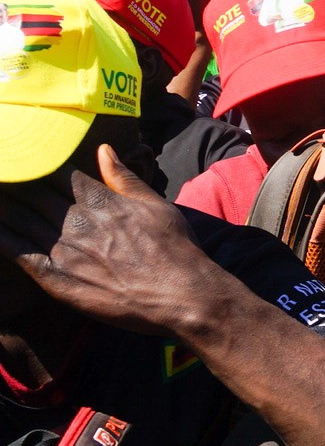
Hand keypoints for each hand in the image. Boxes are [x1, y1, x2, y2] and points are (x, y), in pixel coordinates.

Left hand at [0, 147, 222, 335]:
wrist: (184, 296)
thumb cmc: (176, 250)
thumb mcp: (157, 205)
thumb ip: (124, 178)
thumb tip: (102, 149)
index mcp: (98, 199)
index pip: (54, 171)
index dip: (35, 163)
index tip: (20, 157)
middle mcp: (76, 220)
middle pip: (30, 191)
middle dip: (12, 180)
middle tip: (3, 174)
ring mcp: (63, 249)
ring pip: (17, 217)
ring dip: (2, 205)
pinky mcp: (55, 277)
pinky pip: (16, 252)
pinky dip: (0, 236)